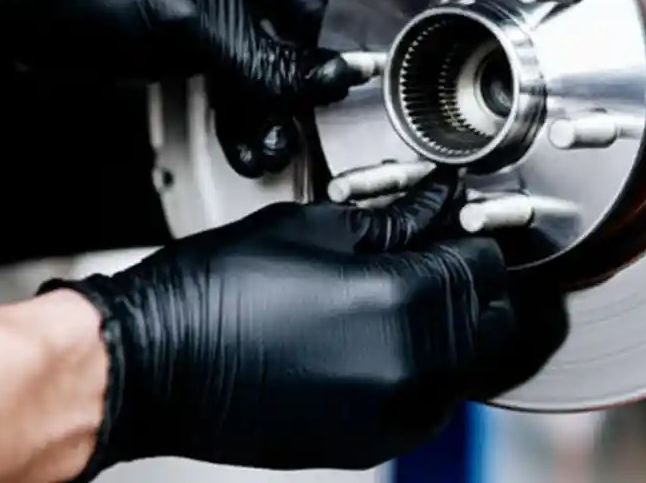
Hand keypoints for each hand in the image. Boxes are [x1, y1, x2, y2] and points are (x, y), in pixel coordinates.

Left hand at [0, 0, 364, 176]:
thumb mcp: (198, 22)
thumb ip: (269, 61)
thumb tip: (329, 79)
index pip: (317, 5)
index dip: (327, 58)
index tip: (340, 102)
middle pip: (293, 43)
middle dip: (293, 95)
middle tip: (297, 133)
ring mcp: (212, 9)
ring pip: (263, 71)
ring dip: (267, 114)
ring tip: (266, 147)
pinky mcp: (187, 43)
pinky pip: (231, 84)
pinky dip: (239, 114)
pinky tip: (246, 142)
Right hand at [38, 169, 522, 476]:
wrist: (155, 364)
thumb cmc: (216, 293)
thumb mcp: (313, 228)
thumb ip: (393, 219)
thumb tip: (434, 204)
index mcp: (404, 304)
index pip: (487, 264)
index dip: (472, 233)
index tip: (455, 220)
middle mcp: (412, 369)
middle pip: (490, 320)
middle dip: (470, 284)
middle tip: (433, 254)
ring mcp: (393, 414)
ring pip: (462, 366)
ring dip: (447, 330)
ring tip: (398, 296)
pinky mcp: (369, 442)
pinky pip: (423, 401)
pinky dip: (416, 370)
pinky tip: (373, 339)